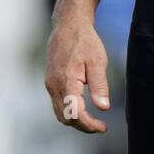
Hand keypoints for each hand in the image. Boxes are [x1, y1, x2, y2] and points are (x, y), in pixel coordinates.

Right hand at [45, 17, 110, 133]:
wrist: (68, 25)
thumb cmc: (85, 41)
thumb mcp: (97, 62)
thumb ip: (100, 85)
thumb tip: (103, 107)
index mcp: (66, 82)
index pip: (75, 114)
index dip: (89, 125)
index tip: (103, 128)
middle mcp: (54, 86)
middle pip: (65, 118)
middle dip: (82, 126)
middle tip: (100, 127)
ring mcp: (50, 84)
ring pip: (59, 113)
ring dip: (75, 120)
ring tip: (93, 121)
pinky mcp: (50, 82)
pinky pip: (58, 104)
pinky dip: (69, 111)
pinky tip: (83, 109)